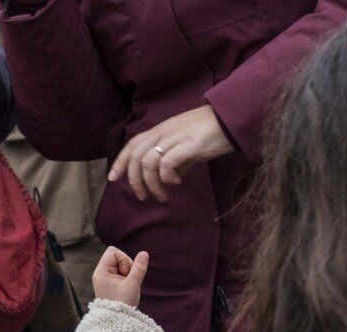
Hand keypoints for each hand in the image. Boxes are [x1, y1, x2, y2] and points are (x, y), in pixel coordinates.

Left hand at [90, 248, 149, 307]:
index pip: (113, 251)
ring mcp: (104, 278)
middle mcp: (100, 273)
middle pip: (117, 256)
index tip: (126, 274)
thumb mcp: (133, 285)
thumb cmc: (122, 305)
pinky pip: (119, 272)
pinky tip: (125, 288)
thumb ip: (139, 269)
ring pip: (120, 265)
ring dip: (127, 273)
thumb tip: (144, 253)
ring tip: (126, 286)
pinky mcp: (109, 283)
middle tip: (127, 281)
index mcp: (101, 272)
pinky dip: (125, 278)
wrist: (115, 323)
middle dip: (126, 266)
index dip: (124, 259)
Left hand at [108, 105, 234, 203]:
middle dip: (134, 180)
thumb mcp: (189, 147)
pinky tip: (177, 183)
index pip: (133, 144)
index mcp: (162, 130)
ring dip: (152, 184)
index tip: (113, 178)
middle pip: (136, 156)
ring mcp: (175, 137)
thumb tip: (170, 179)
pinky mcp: (188, 145)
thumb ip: (177, 161)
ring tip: (163, 195)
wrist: (233, 119)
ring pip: (148, 162)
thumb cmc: (212, 132)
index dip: (120, 161)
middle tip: (143, 196)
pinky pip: (167, 163)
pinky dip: (167, 177)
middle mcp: (164, 132)